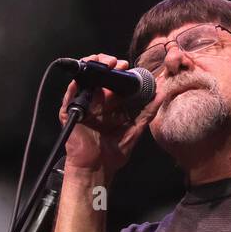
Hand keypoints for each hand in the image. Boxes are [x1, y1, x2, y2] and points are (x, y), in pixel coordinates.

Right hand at [59, 53, 167, 175]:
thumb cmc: (113, 153)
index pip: (113, 79)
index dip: (119, 69)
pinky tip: (82, 81)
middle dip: (106, 63)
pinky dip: (74, 86)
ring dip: (91, 67)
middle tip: (116, 63)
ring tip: (103, 65)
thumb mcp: (134, 130)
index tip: (127, 66)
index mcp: (110, 104)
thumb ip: (147, 112)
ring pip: (83, 79)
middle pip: (98, 75)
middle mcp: (96, 102)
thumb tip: (161, 94)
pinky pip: (69, 96)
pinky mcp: (69, 113)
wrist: (96, 169)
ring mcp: (82, 106)